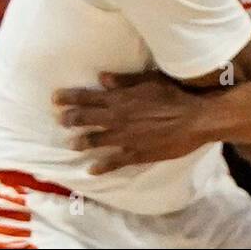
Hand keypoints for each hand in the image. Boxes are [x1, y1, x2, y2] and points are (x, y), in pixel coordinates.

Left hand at [53, 71, 207, 173]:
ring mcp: (126, 138)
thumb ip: (125, 81)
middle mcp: (118, 119)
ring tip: (72, 144)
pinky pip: (114, 162)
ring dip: (82, 142)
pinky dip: (102, 166)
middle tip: (60, 120)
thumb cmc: (176, 95)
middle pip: (87, 119)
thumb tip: (102, 79)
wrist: (195, 119)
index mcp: (121, 99)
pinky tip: (92, 169)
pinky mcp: (137, 153)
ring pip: (96, 141)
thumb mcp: (151, 80)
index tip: (55, 98)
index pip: (88, 98)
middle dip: (71, 119)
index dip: (70, 97)